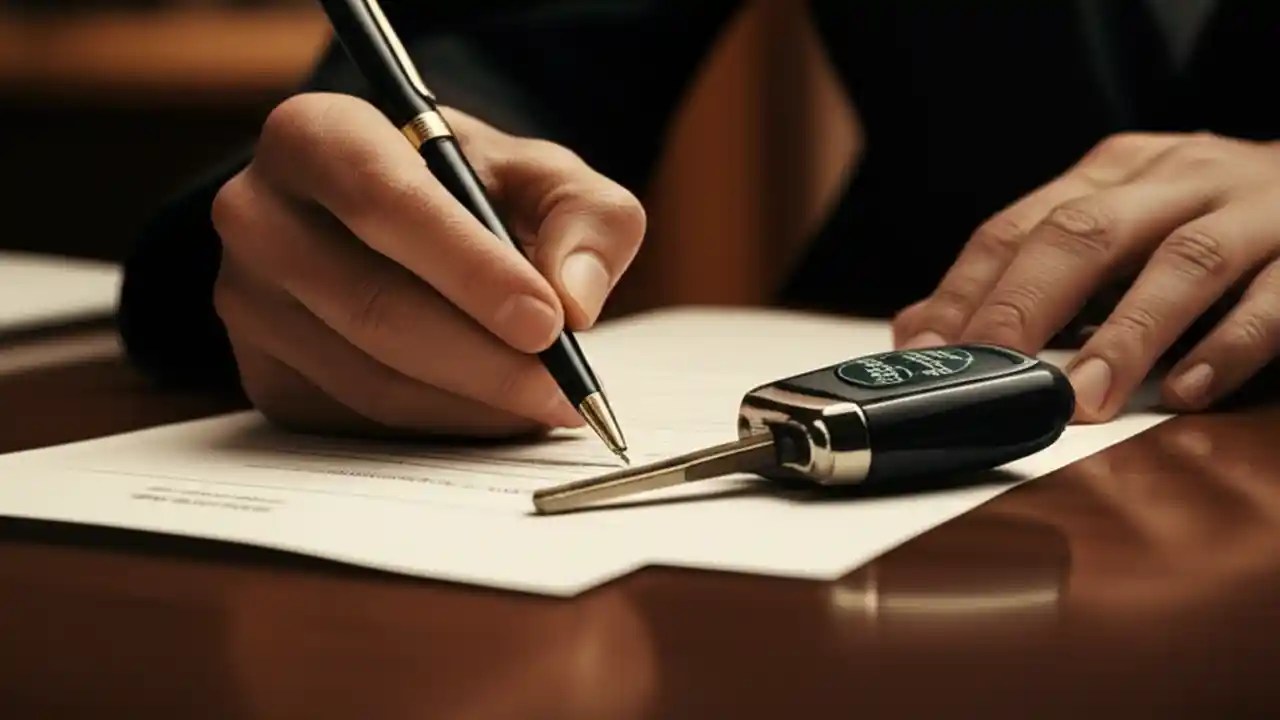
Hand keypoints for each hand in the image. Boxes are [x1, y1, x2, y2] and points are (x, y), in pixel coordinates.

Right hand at [211, 93, 644, 436]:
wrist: (400, 223)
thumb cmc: (471, 190)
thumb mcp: (542, 177)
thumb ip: (584, 219)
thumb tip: (576, 301)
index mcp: (314, 134)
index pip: (384, 202)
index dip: (469, 269)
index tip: (548, 322)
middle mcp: (258, 215)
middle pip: (373, 305)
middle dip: (485, 359)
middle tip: (564, 386)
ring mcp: (249, 304)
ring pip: (370, 378)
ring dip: (473, 404)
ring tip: (548, 401)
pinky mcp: (265, 376)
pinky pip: (361, 420)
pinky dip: (444, 427)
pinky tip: (495, 411)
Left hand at [894, 132, 1279, 420]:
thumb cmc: (1211, 219)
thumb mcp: (1117, 229)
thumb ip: (1029, 273)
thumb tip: (921, 327)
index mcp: (1114, 174)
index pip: (1020, 228)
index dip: (966, 290)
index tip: (927, 352)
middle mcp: (1176, 181)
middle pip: (1085, 235)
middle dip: (1027, 306)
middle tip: (992, 373)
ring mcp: (1252, 213)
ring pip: (1180, 263)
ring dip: (1126, 336)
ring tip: (1083, 398)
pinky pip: (1273, 300)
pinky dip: (1227, 347)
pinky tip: (1188, 391)